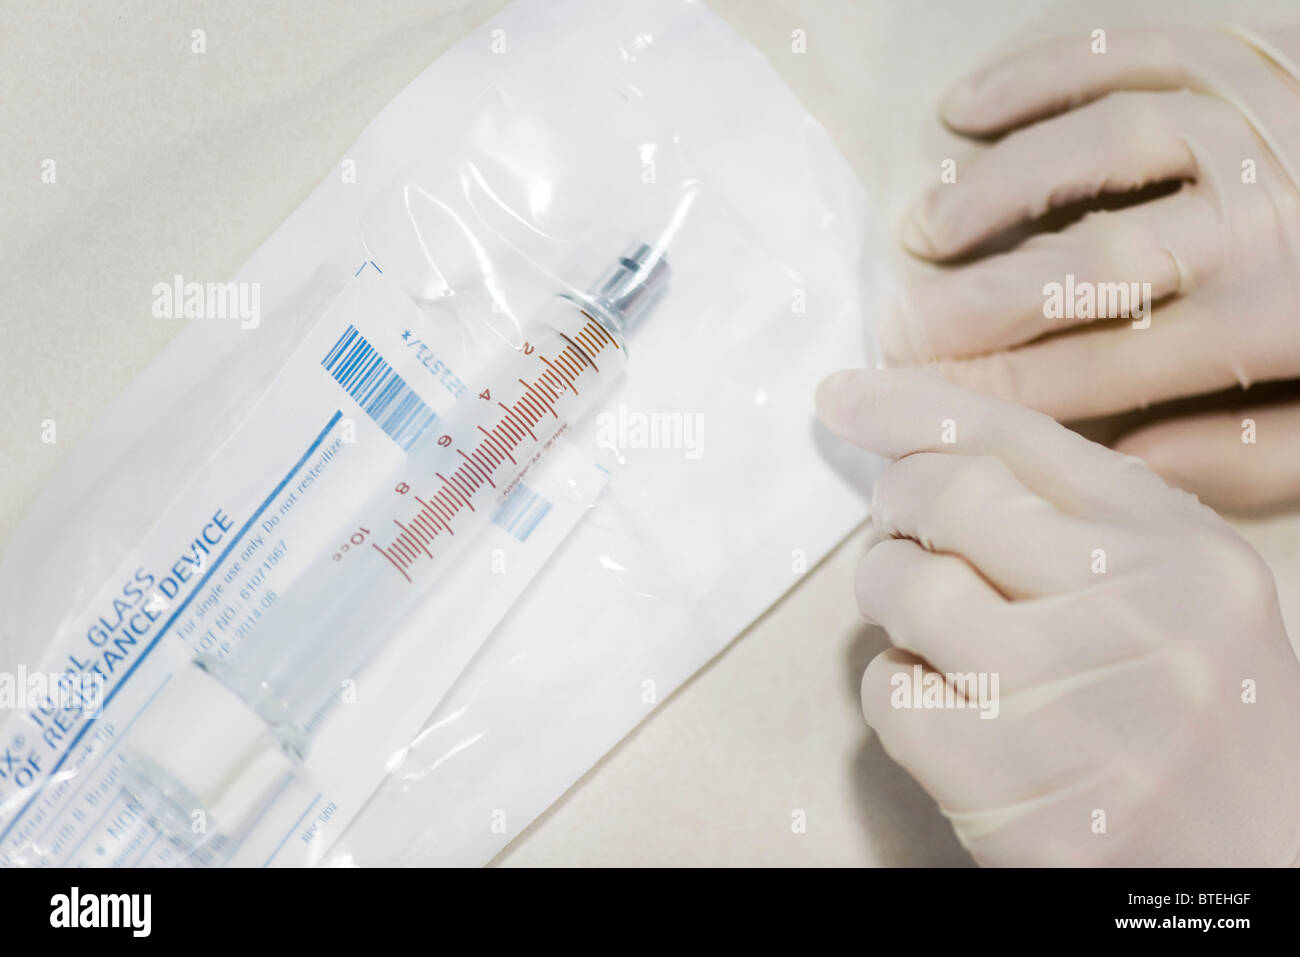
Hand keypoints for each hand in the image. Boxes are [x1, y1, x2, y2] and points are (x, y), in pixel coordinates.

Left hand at [816, 367, 1299, 864]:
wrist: (1250, 867)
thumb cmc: (1194, 714)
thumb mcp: (1177, 588)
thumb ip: (1076, 511)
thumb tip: (922, 446)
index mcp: (1182, 551)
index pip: (1017, 440)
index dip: (911, 406)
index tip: (844, 395)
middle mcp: (1135, 613)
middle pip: (947, 497)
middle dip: (898, 507)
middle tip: (904, 531)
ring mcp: (1067, 704)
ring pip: (905, 588)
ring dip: (890, 593)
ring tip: (929, 620)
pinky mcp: (1005, 787)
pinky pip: (888, 690)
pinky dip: (897, 687)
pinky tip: (945, 701)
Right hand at [888, 25, 1299, 509]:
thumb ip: (1242, 450)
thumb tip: (1120, 460)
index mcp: (1271, 317)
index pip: (1099, 368)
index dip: (1000, 388)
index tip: (926, 404)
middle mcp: (1248, 215)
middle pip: (1077, 265)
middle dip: (972, 306)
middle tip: (897, 333)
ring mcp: (1243, 120)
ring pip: (1087, 152)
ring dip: (989, 195)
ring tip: (921, 234)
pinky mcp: (1244, 52)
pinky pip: (1120, 51)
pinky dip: (1032, 76)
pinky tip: (965, 111)